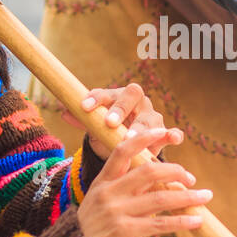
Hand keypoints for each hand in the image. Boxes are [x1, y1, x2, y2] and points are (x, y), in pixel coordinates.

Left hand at [63, 82, 183, 160]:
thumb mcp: (94, 126)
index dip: (96, 98)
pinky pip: (171, 132)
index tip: (85, 107)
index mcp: (117, 97)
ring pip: (149, 117)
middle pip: (132, 96)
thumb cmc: (109, 131)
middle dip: (120, 108)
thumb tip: (64, 112)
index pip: (107, 93)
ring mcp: (152, 116)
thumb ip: (82, 119)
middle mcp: (137, 102)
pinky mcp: (164, 133)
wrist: (128, 143)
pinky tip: (171, 137)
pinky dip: (173, 134)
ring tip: (131, 137)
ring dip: (141, 127)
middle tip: (109, 122)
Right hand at [76, 127, 209, 236]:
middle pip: (148, 171)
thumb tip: (160, 180)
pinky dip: (182, 221)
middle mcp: (109, 193)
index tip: (163, 132)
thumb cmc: (92, 227)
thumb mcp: (100, 200)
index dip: (144, 138)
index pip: (123, 151)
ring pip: (160, 198)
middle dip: (175, 171)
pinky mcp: (125, 233)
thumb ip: (124, 188)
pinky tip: (197, 220)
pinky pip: (160, 224)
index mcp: (103, 181)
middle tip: (191, 178)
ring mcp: (117, 213)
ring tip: (205, 196)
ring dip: (187, 196)